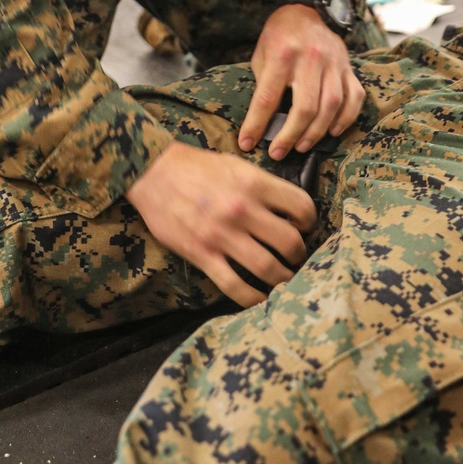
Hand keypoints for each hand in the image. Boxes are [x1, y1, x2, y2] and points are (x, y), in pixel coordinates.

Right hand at [125, 142, 316, 306]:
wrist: (154, 173)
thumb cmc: (197, 166)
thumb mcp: (236, 164)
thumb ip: (263, 185)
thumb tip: (288, 208)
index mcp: (254, 183)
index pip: (301, 207)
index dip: (309, 221)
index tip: (303, 227)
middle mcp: (242, 209)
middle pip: (290, 242)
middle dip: (299, 254)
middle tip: (296, 257)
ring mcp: (222, 235)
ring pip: (268, 268)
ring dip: (282, 278)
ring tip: (284, 279)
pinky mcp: (203, 254)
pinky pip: (235, 286)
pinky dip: (252, 298)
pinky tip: (260, 299)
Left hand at [238, 0, 364, 159]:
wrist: (310, 8)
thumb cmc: (280, 33)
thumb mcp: (262, 52)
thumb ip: (263, 83)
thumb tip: (262, 121)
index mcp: (282, 54)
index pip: (268, 98)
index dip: (256, 125)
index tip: (247, 143)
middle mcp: (310, 59)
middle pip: (304, 108)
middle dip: (290, 136)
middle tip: (278, 153)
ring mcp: (334, 64)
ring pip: (330, 106)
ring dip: (316, 133)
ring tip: (302, 146)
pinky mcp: (349, 68)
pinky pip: (354, 98)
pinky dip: (345, 119)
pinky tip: (332, 131)